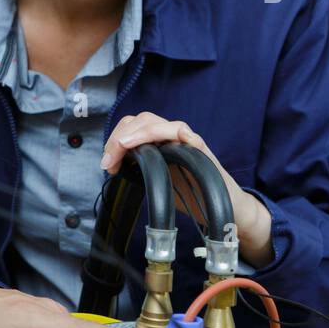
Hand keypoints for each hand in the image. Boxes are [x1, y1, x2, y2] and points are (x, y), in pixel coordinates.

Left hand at [99, 112, 272, 266]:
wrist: (222, 207)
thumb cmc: (190, 193)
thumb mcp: (156, 180)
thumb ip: (137, 168)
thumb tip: (111, 165)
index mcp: (158, 143)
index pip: (132, 128)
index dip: (115, 140)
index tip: (106, 163)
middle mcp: (171, 138)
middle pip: (142, 120)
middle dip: (120, 137)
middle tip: (109, 160)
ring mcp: (187, 143)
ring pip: (161, 124)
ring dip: (139, 134)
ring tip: (124, 147)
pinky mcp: (202, 152)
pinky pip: (187, 135)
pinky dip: (174, 133)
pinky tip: (160, 139)